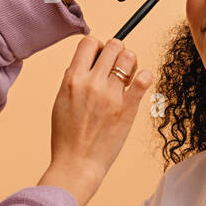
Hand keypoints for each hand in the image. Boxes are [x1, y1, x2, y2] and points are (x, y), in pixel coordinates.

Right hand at [43, 36, 153, 205]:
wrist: (77, 164)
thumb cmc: (67, 136)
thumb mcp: (61, 101)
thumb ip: (73, 79)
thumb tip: (86, 62)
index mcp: (72, 79)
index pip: (89, 42)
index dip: (97, 47)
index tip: (99, 59)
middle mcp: (92, 82)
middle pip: (113, 45)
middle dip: (116, 52)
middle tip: (116, 68)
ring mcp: (111, 95)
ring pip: (129, 57)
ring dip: (130, 63)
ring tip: (127, 78)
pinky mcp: (128, 108)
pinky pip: (144, 79)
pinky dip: (144, 77)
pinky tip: (139, 84)